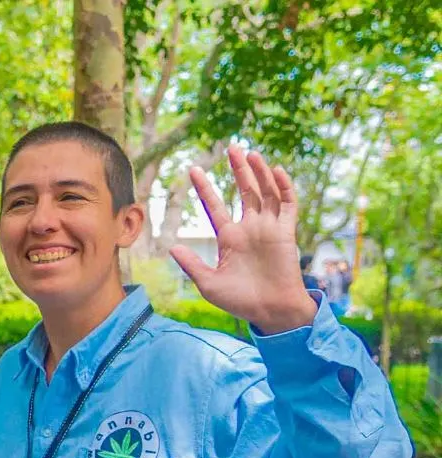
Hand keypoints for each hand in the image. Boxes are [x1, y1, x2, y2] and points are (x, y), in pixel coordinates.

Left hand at [171, 146, 317, 334]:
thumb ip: (192, 265)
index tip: (193, 170)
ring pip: (265, 192)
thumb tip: (171, 247)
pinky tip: (276, 171)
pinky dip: (283, 187)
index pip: (215, 207)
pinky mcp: (286, 231)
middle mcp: (249, 228)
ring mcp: (268, 227)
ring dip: (259, 172)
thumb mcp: (208, 284)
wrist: (270, 310)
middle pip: (243, 191)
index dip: (205, 188)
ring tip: (250, 153)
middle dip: (238, 170)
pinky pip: (287, 204)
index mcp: (229, 238)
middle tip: (231, 147)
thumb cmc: (239, 300)